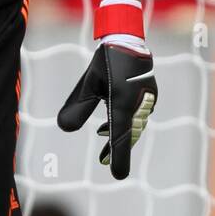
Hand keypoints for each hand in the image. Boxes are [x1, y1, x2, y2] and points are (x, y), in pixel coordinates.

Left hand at [57, 44, 156, 179]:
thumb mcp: (87, 84)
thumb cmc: (105, 61)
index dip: (119, 157)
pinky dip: (126, 123)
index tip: (118, 175)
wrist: (127, 39)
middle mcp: (139, 102)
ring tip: (103, 142)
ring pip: (134, 125)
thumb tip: (64, 128)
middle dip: (117, 148)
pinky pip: (138, 116)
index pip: (120, 135)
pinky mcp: (150, 95)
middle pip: (128, 133)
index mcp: (122, 100)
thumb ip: (77, 107)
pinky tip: (109, 125)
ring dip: (121, 135)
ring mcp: (148, 99)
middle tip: (102, 159)